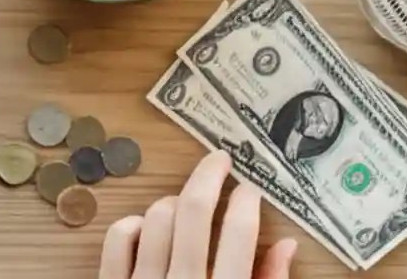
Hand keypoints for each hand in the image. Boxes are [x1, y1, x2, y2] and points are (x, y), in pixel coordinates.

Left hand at [99, 150, 298, 278]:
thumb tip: (287, 245)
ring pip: (157, 219)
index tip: (252, 189)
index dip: (248, 201)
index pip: (239, 234)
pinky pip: (118, 240)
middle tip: (220, 160)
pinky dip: (134, 225)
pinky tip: (149, 230)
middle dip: (210, 176)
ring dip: (176, 203)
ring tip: (188, 208)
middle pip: (193, 213)